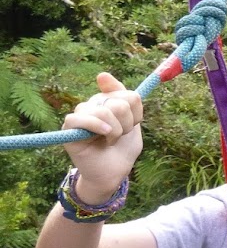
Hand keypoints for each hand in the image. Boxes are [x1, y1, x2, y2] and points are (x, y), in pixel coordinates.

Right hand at [62, 73, 143, 201]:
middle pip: (119, 103)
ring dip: (114, 130)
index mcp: (110, 100)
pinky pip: (79, 118)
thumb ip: (126, 99)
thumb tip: (101, 74)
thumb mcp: (133, 123)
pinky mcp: (69, 129)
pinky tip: (104, 136)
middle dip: (126, 124)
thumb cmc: (122, 149)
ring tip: (110, 140)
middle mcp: (94, 105)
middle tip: (119, 136)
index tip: (133, 124)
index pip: (129, 95)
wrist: (113, 174)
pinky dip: (96, 126)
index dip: (136, 114)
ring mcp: (81, 116)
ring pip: (103, 110)